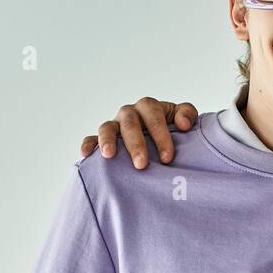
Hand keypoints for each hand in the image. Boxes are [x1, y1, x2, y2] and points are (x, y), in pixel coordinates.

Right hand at [79, 97, 197, 168]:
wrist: (161, 139)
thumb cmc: (173, 130)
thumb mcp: (183, 119)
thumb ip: (187, 114)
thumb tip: (183, 124)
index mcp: (149, 107)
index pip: (153, 115)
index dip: (160, 135)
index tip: (167, 158)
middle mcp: (129, 114)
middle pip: (130, 123)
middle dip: (136, 143)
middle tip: (141, 165)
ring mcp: (115, 126)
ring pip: (107, 127)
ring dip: (108, 140)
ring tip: (109, 156)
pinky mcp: (102, 139)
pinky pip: (91, 138)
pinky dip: (88, 144)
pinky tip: (85, 154)